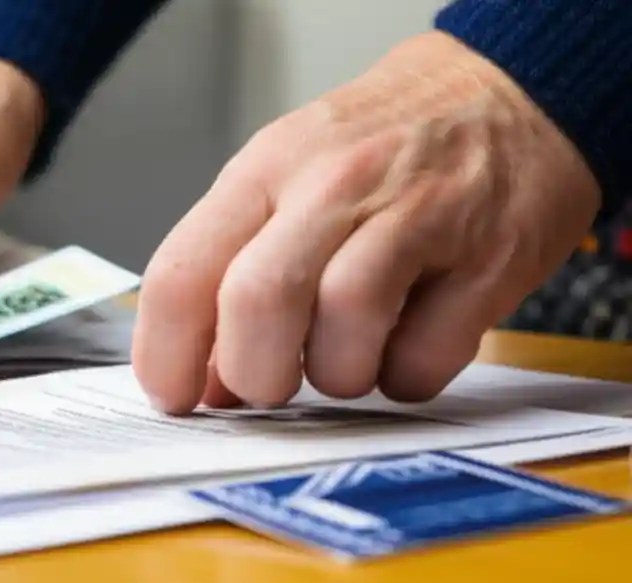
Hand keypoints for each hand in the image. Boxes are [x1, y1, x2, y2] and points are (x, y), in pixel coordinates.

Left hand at [133, 32, 600, 412]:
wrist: (513, 93)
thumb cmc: (384, 149)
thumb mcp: (289, 181)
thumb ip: (236, 273)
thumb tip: (204, 381)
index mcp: (267, 170)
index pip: (182, 274)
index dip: (164, 354)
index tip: (172, 396)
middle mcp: (333, 186)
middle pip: (255, 305)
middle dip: (253, 374)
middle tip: (271, 380)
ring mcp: (417, 220)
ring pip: (341, 336)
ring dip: (335, 377)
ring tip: (350, 353)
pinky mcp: (490, 261)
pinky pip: (422, 361)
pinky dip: (404, 378)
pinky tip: (408, 344)